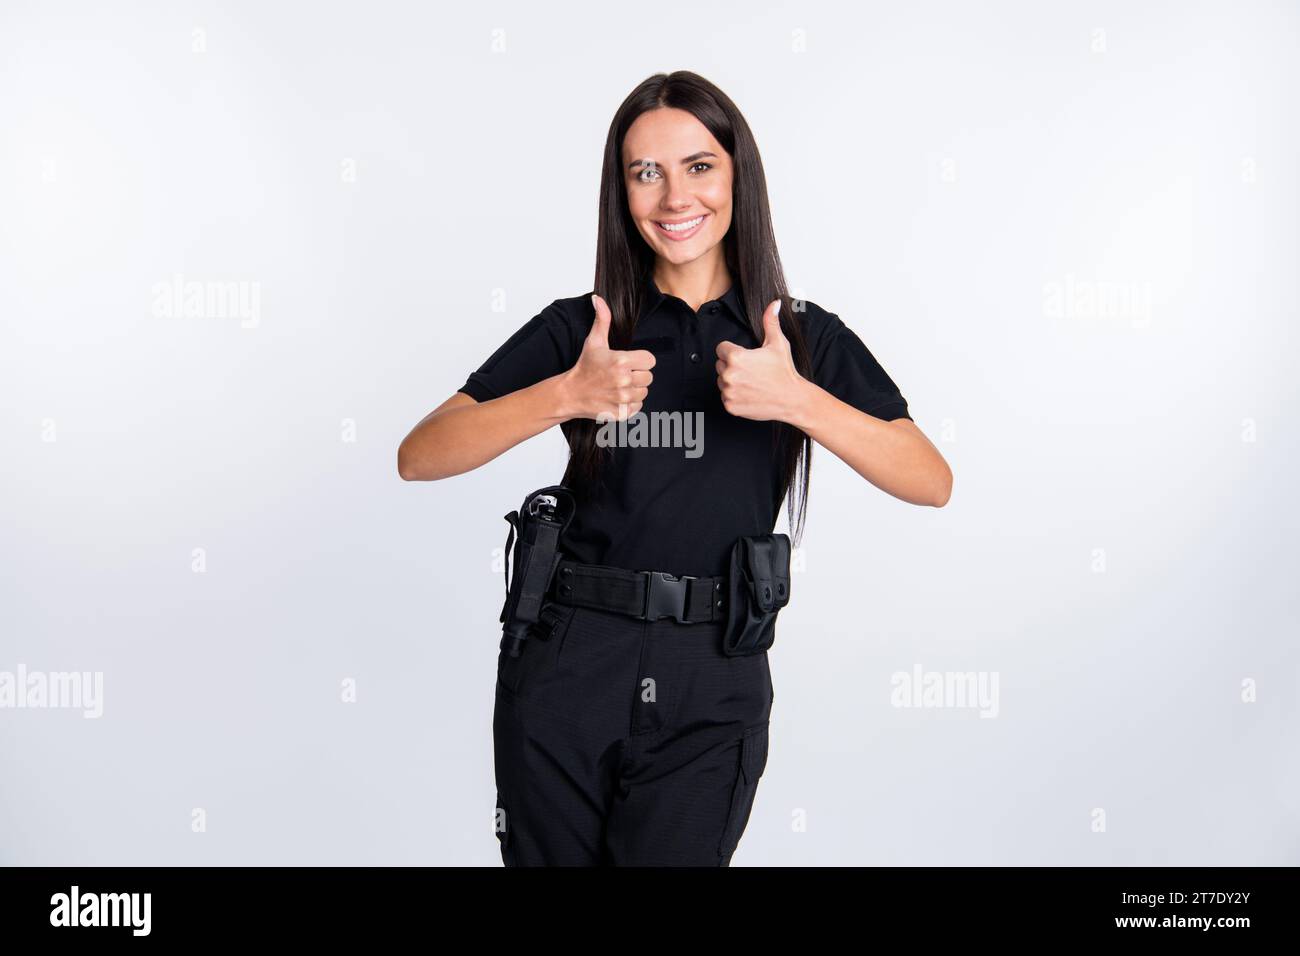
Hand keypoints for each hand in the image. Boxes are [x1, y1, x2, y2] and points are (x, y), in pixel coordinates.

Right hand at [560, 293, 655, 420]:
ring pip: (644, 392)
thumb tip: (598, 299)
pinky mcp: (621, 413)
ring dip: (634, 390)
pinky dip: (630, 404)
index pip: (650, 360)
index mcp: (621, 361)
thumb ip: (602, 319)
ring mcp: (622, 399)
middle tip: (622, 374)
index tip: (629, 362)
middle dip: (638, 375)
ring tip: (618, 386)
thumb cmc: (584, 367)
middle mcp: (624, 381)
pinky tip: (617, 397)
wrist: (570, 393)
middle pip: (649, 377)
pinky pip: (638, 407)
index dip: (641, 360)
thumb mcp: (594, 341)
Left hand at [715, 299, 806, 421]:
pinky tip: (750, 394)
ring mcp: (728, 392)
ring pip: (721, 382)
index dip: (733, 350)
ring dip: (732, 381)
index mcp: (736, 357)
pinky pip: (725, 397)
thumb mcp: (778, 343)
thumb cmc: (784, 371)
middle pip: (720, 365)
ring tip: (751, 382)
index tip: (747, 357)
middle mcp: (729, 375)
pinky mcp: (730, 406)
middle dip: (732, 366)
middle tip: (751, 370)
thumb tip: (774, 303)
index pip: (721, 349)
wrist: (791, 399)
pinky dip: (734, 396)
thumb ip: (770, 321)